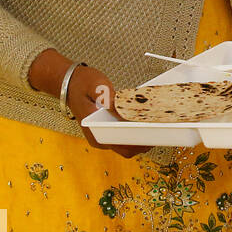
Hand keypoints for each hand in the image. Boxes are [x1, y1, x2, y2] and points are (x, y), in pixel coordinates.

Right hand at [29, 50, 149, 158]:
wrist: (69, 81)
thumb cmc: (81, 83)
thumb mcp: (97, 87)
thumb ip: (110, 100)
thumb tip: (124, 112)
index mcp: (96, 132)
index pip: (125, 147)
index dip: (143, 143)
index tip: (157, 133)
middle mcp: (99, 138)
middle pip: (130, 149)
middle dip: (147, 141)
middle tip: (162, 127)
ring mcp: (103, 135)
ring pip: (129, 145)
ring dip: (143, 137)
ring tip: (157, 123)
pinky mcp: (107, 130)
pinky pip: (125, 137)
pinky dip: (137, 132)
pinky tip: (145, 120)